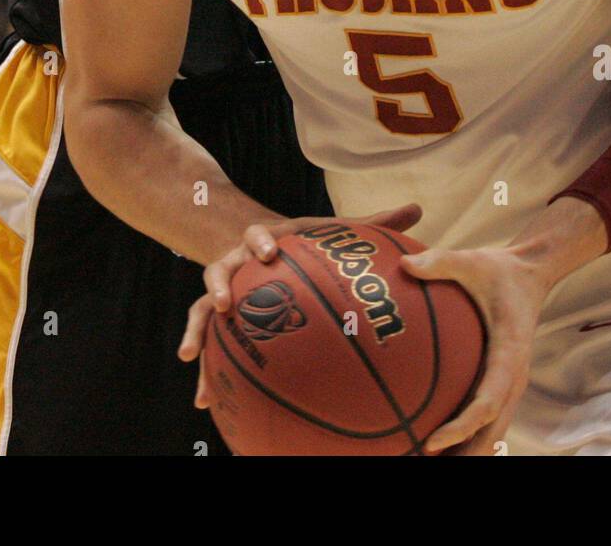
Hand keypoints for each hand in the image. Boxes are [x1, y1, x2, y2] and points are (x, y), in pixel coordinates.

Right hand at [178, 203, 421, 407]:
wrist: (264, 248)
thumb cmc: (307, 244)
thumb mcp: (333, 233)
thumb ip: (373, 224)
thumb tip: (418, 209)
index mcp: (266, 241)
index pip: (259, 235)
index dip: (263, 242)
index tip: (271, 252)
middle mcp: (238, 263)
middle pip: (221, 267)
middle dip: (221, 281)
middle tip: (228, 301)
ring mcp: (225, 289)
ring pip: (202, 306)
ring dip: (197, 328)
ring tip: (192, 356)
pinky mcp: (219, 317)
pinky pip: (207, 342)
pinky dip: (205, 371)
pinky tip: (204, 402)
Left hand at [401, 245, 549, 455]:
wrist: (532, 273)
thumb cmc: (498, 269)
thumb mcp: (471, 259)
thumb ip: (440, 261)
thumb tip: (404, 263)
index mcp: (510, 353)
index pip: (486, 402)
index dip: (461, 427)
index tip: (432, 442)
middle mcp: (514, 376)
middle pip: (491, 431)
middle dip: (463, 453)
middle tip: (420, 461)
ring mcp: (510, 383)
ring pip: (490, 430)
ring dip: (465, 449)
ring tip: (422, 459)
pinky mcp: (503, 382)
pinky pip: (485, 416)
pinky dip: (465, 434)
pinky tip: (433, 441)